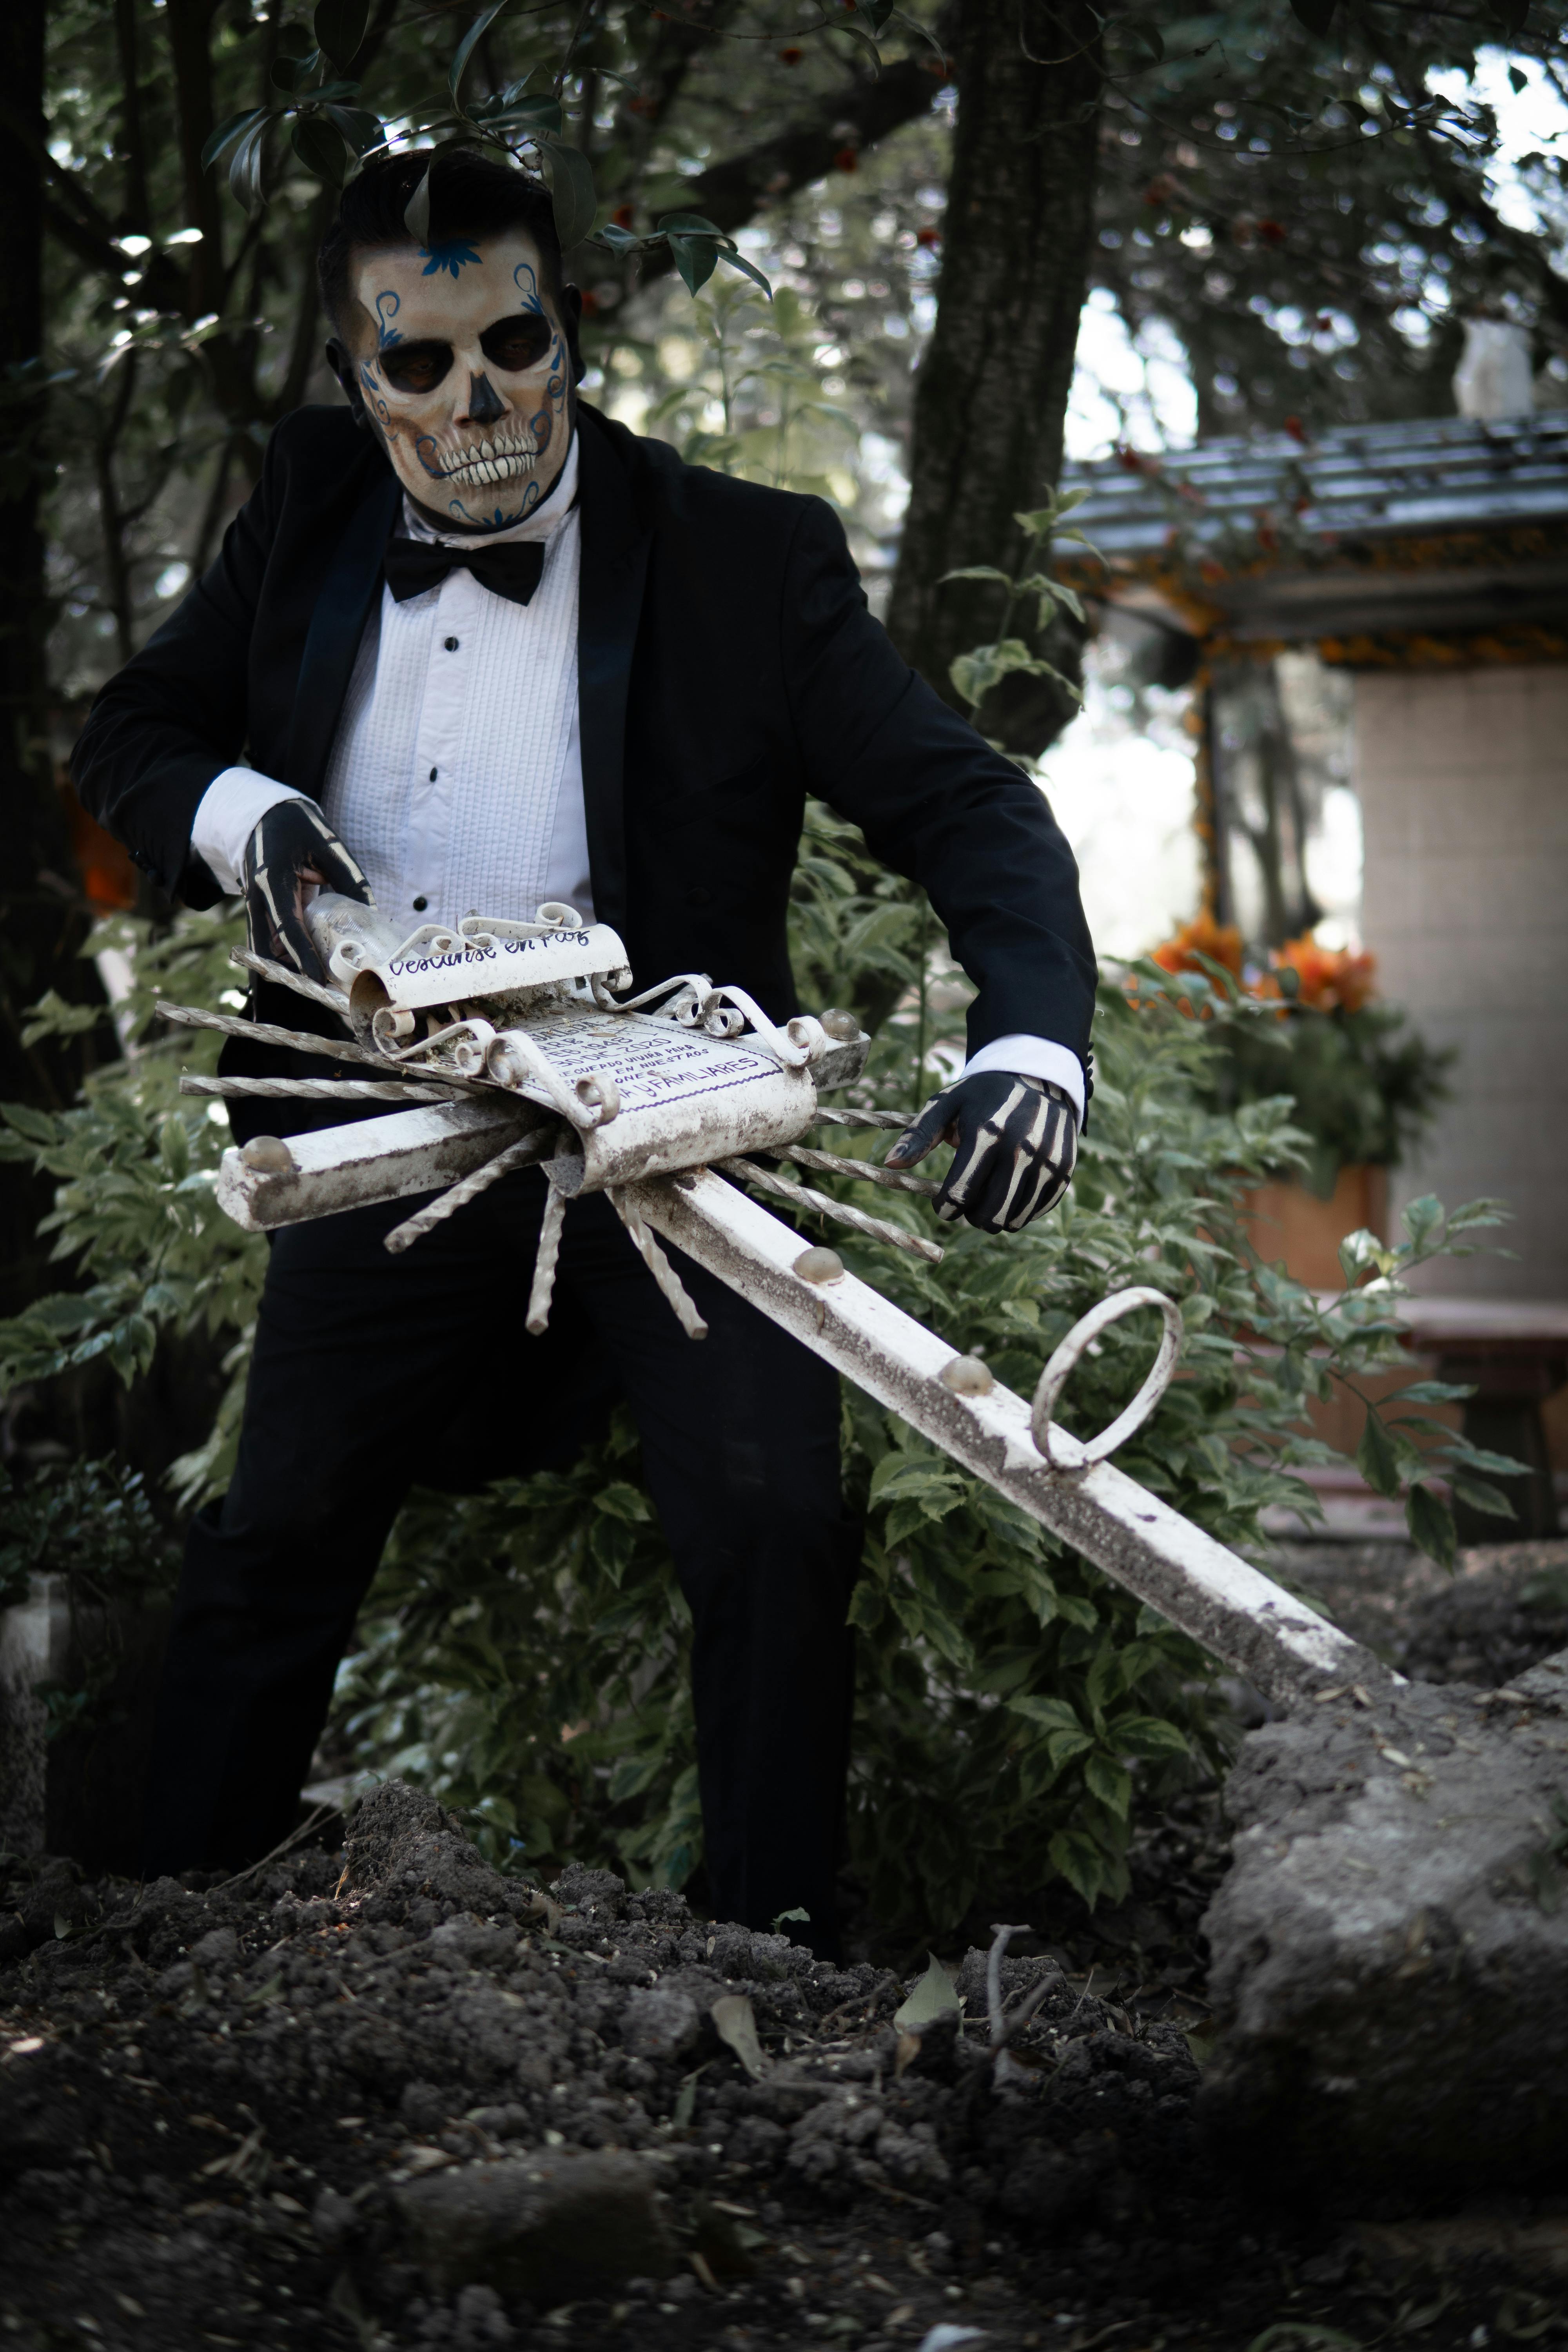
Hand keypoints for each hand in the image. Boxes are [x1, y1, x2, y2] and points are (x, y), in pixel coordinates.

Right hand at [243, 800, 372, 978]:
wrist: (265, 815)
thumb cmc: (299, 827)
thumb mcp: (329, 847)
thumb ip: (350, 880)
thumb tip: (372, 913)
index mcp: (273, 880)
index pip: (288, 928)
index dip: (303, 957)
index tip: (318, 980)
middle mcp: (258, 897)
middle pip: (269, 947)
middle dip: (292, 969)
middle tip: (325, 987)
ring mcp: (255, 905)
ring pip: (266, 947)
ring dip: (289, 963)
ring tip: (323, 977)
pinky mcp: (261, 909)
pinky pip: (271, 938)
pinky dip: (288, 951)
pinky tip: (312, 959)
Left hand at [885, 1071, 1077, 1233]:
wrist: (1039, 1080)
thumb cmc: (983, 1096)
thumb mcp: (946, 1104)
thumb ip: (918, 1134)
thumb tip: (891, 1164)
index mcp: (986, 1134)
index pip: (958, 1194)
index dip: (944, 1208)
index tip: (941, 1205)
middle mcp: (1021, 1150)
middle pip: (986, 1215)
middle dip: (968, 1215)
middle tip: (965, 1201)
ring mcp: (1047, 1163)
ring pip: (1011, 1220)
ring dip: (993, 1216)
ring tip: (986, 1195)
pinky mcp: (1063, 1172)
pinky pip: (1034, 1213)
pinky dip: (1017, 1211)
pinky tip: (1009, 1190)